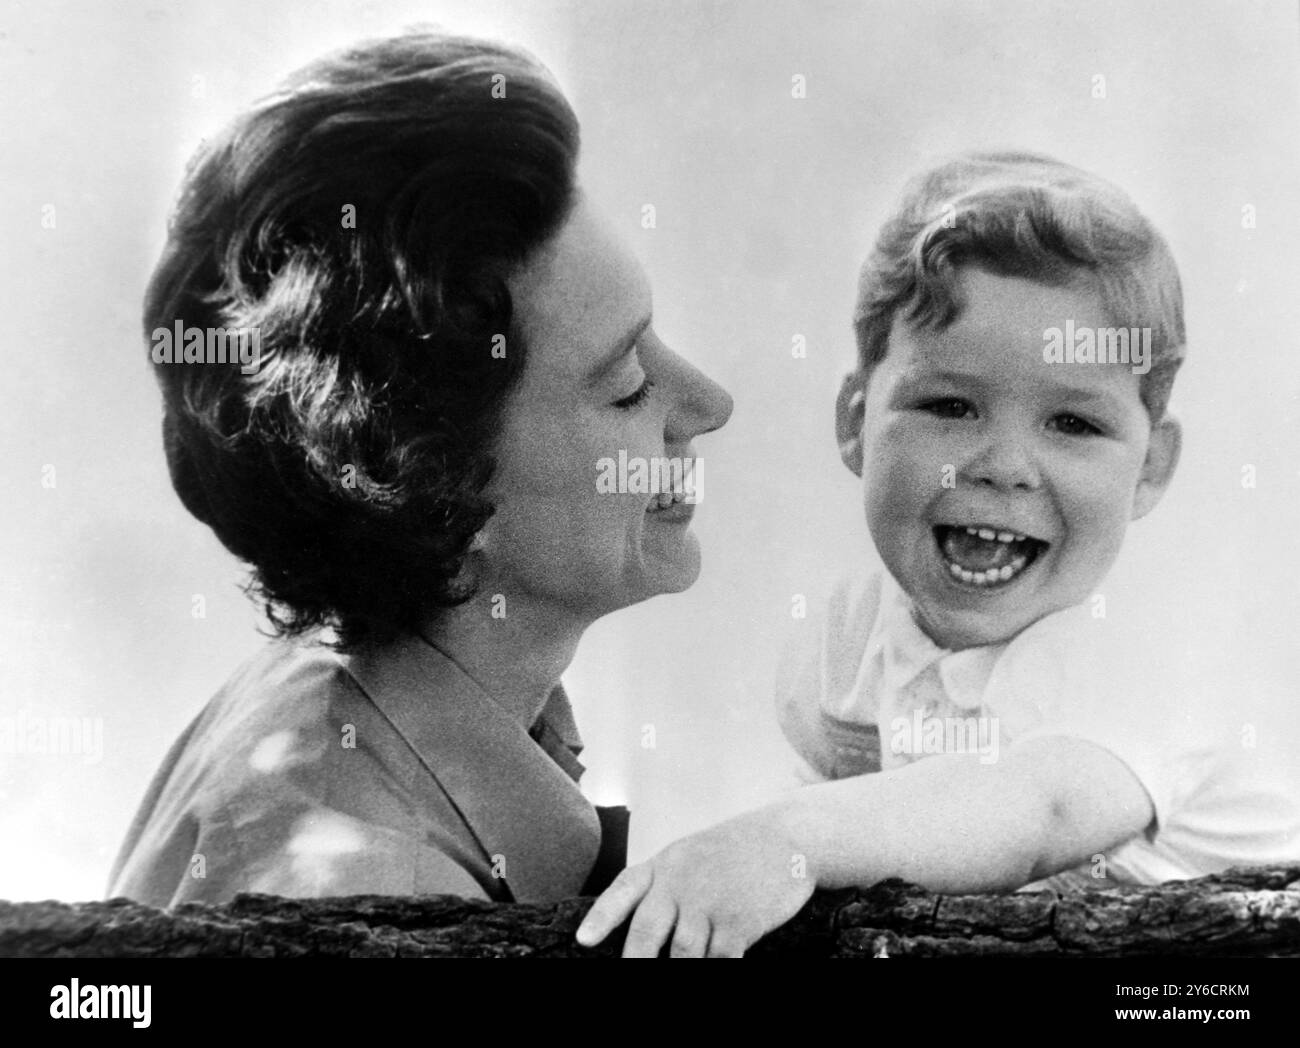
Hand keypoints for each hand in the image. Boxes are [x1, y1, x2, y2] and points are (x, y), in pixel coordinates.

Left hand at [575, 807, 815, 956]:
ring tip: (684, 967)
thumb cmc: (733, 852)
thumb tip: (638, 930)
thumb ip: (664, 886)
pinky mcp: (738, 922)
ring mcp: (709, 903)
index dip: (601, 918)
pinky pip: (718, 961)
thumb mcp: (690, 856)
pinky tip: (717, 963)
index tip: (584, 941)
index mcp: (663, 865)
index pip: (623, 891)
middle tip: (631, 974)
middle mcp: (680, 883)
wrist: (787, 837)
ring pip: (681, 956)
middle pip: (645, 934)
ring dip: (680, 969)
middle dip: (636, 963)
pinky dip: (715, 968)